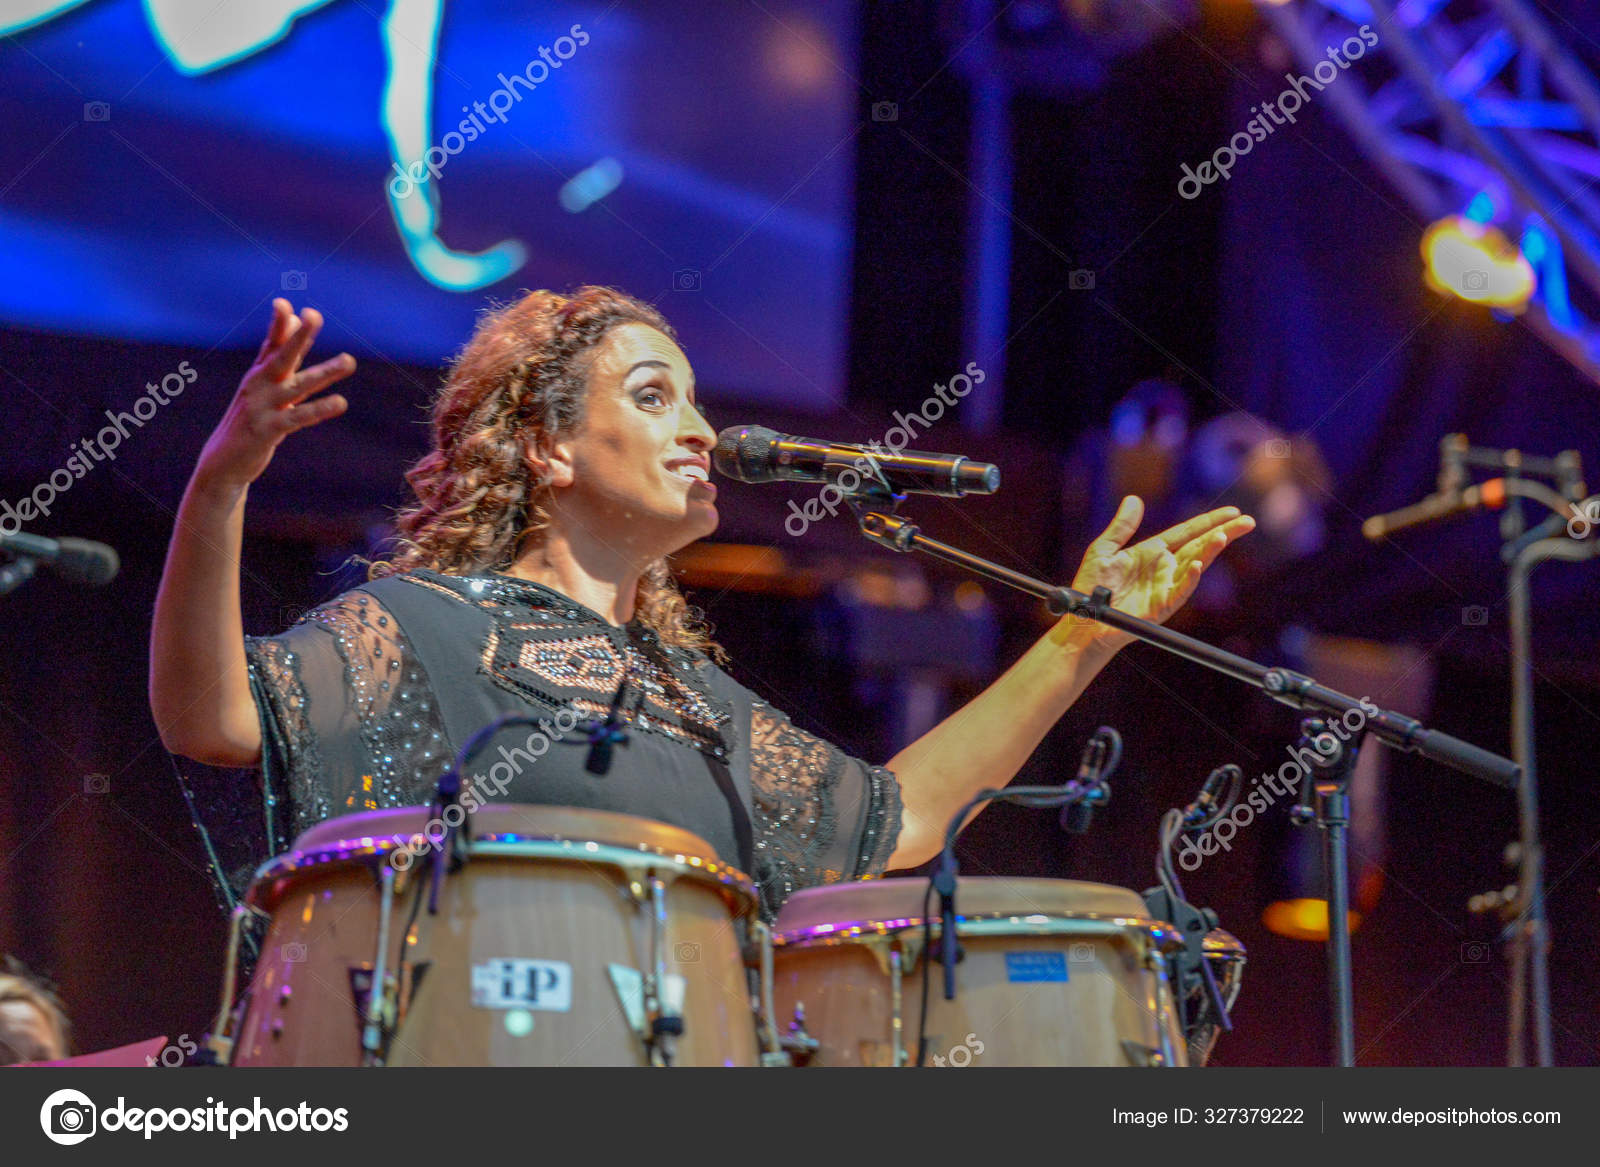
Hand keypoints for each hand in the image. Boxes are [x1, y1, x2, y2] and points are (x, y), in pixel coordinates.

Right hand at [193, 298, 353, 492]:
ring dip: (325, 372)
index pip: (271, 343)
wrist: (225, 461)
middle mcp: (259, 385)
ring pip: (298, 385)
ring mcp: (262, 407)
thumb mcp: (265, 384)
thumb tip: (294, 319)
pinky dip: (320, 409)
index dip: (279, 324)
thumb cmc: (251, 417)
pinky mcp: (268, 429)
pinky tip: (340, 402)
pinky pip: (299, 417)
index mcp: (259, 373)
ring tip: (349, 360)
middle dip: (298, 336)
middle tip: (314, 315)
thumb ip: (283, 354)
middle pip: (281, 356)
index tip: (286, 303)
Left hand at [1064, 496, 1254, 651]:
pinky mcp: (1161, 606)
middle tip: (1248, 522)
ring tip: (1223, 536)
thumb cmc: (1092, 587)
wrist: (1085, 618)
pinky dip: (1189, 578)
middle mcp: (1165, 568)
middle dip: (1223, 533)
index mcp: (1153, 552)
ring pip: (1195, 565)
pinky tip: (1197, 565)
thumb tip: (1134, 498)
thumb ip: (1122, 526)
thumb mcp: (1104, 549)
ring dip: (1209, 551)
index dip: (1208, 521)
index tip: (1232, 512)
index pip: (1187, 532)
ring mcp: (1166, 587)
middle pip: (1199, 546)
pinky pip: (1180, 590)